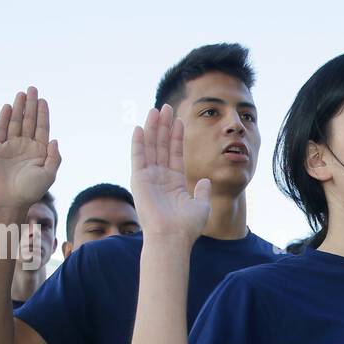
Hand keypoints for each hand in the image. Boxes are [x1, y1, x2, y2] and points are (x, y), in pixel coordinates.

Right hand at [0, 86, 60, 211]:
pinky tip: (9, 107)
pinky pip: (0, 129)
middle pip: (29, 122)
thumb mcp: (49, 175)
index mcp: (39, 152)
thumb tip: (55, 139)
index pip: (42, 128)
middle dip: (31, 105)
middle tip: (33, 88)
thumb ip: (54, 157)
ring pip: (15, 123)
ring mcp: (10, 147)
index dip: (43, 114)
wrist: (8, 201)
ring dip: (19, 108)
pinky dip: (4, 118)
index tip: (43, 100)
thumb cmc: (31, 191)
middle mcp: (25, 147)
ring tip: (22, 93)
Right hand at [130, 105, 210, 242]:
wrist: (172, 237)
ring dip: (153, 128)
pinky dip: (139, 142)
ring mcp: (148, 178)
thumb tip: (205, 180)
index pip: (176, 153)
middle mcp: (160, 178)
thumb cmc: (187, 227)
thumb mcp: (201, 206)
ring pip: (151, 147)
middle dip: (165, 127)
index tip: (180, 120)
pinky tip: (141, 127)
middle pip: (162, 146)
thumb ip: (202, 191)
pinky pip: (138, 156)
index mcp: (174, 182)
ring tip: (157, 110)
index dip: (178, 136)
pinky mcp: (138, 180)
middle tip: (167, 107)